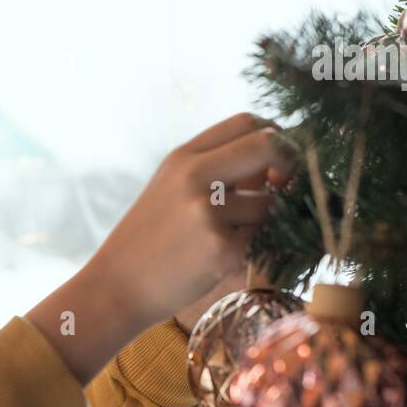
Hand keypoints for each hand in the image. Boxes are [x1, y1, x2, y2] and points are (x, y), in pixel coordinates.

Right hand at [87, 113, 293, 332]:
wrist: (117, 285)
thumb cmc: (149, 238)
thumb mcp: (171, 189)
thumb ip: (216, 168)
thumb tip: (273, 160)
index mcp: (182, 158)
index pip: (246, 122)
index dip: (274, 134)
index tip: (274, 159)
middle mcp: (194, 176)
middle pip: (268, 144)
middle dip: (288, 163)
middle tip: (283, 186)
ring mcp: (208, 211)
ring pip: (269, 202)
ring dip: (262, 219)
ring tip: (228, 236)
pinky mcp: (221, 248)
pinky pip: (261, 238)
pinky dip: (249, 247)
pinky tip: (219, 258)